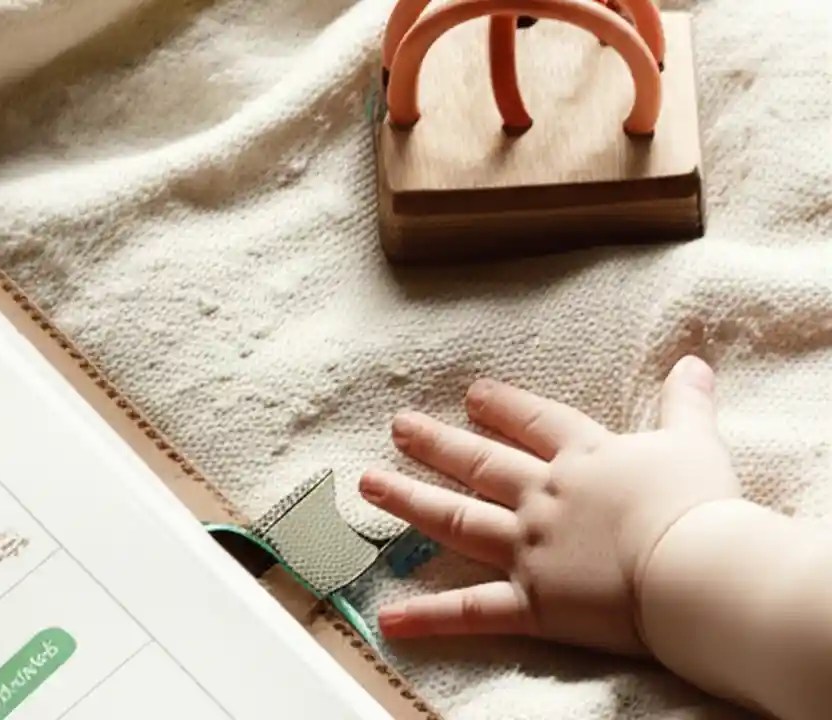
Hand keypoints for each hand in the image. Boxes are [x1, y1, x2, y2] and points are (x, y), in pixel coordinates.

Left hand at [360, 355, 739, 654]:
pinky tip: (387, 618)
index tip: (472, 394)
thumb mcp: (695, 444)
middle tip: (398, 426)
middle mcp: (544, 497)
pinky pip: (470, 610)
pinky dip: (428, 616)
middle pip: (480, 463)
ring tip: (368, 485)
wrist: (693, 569)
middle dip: (436, 443)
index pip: (535, 423)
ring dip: (409, 501)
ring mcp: (529, 548)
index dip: (503, 406)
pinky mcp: (531, 603)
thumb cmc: (699, 507)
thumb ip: (686, 405)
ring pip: (457, 519)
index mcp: (583, 459)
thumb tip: (694, 362)